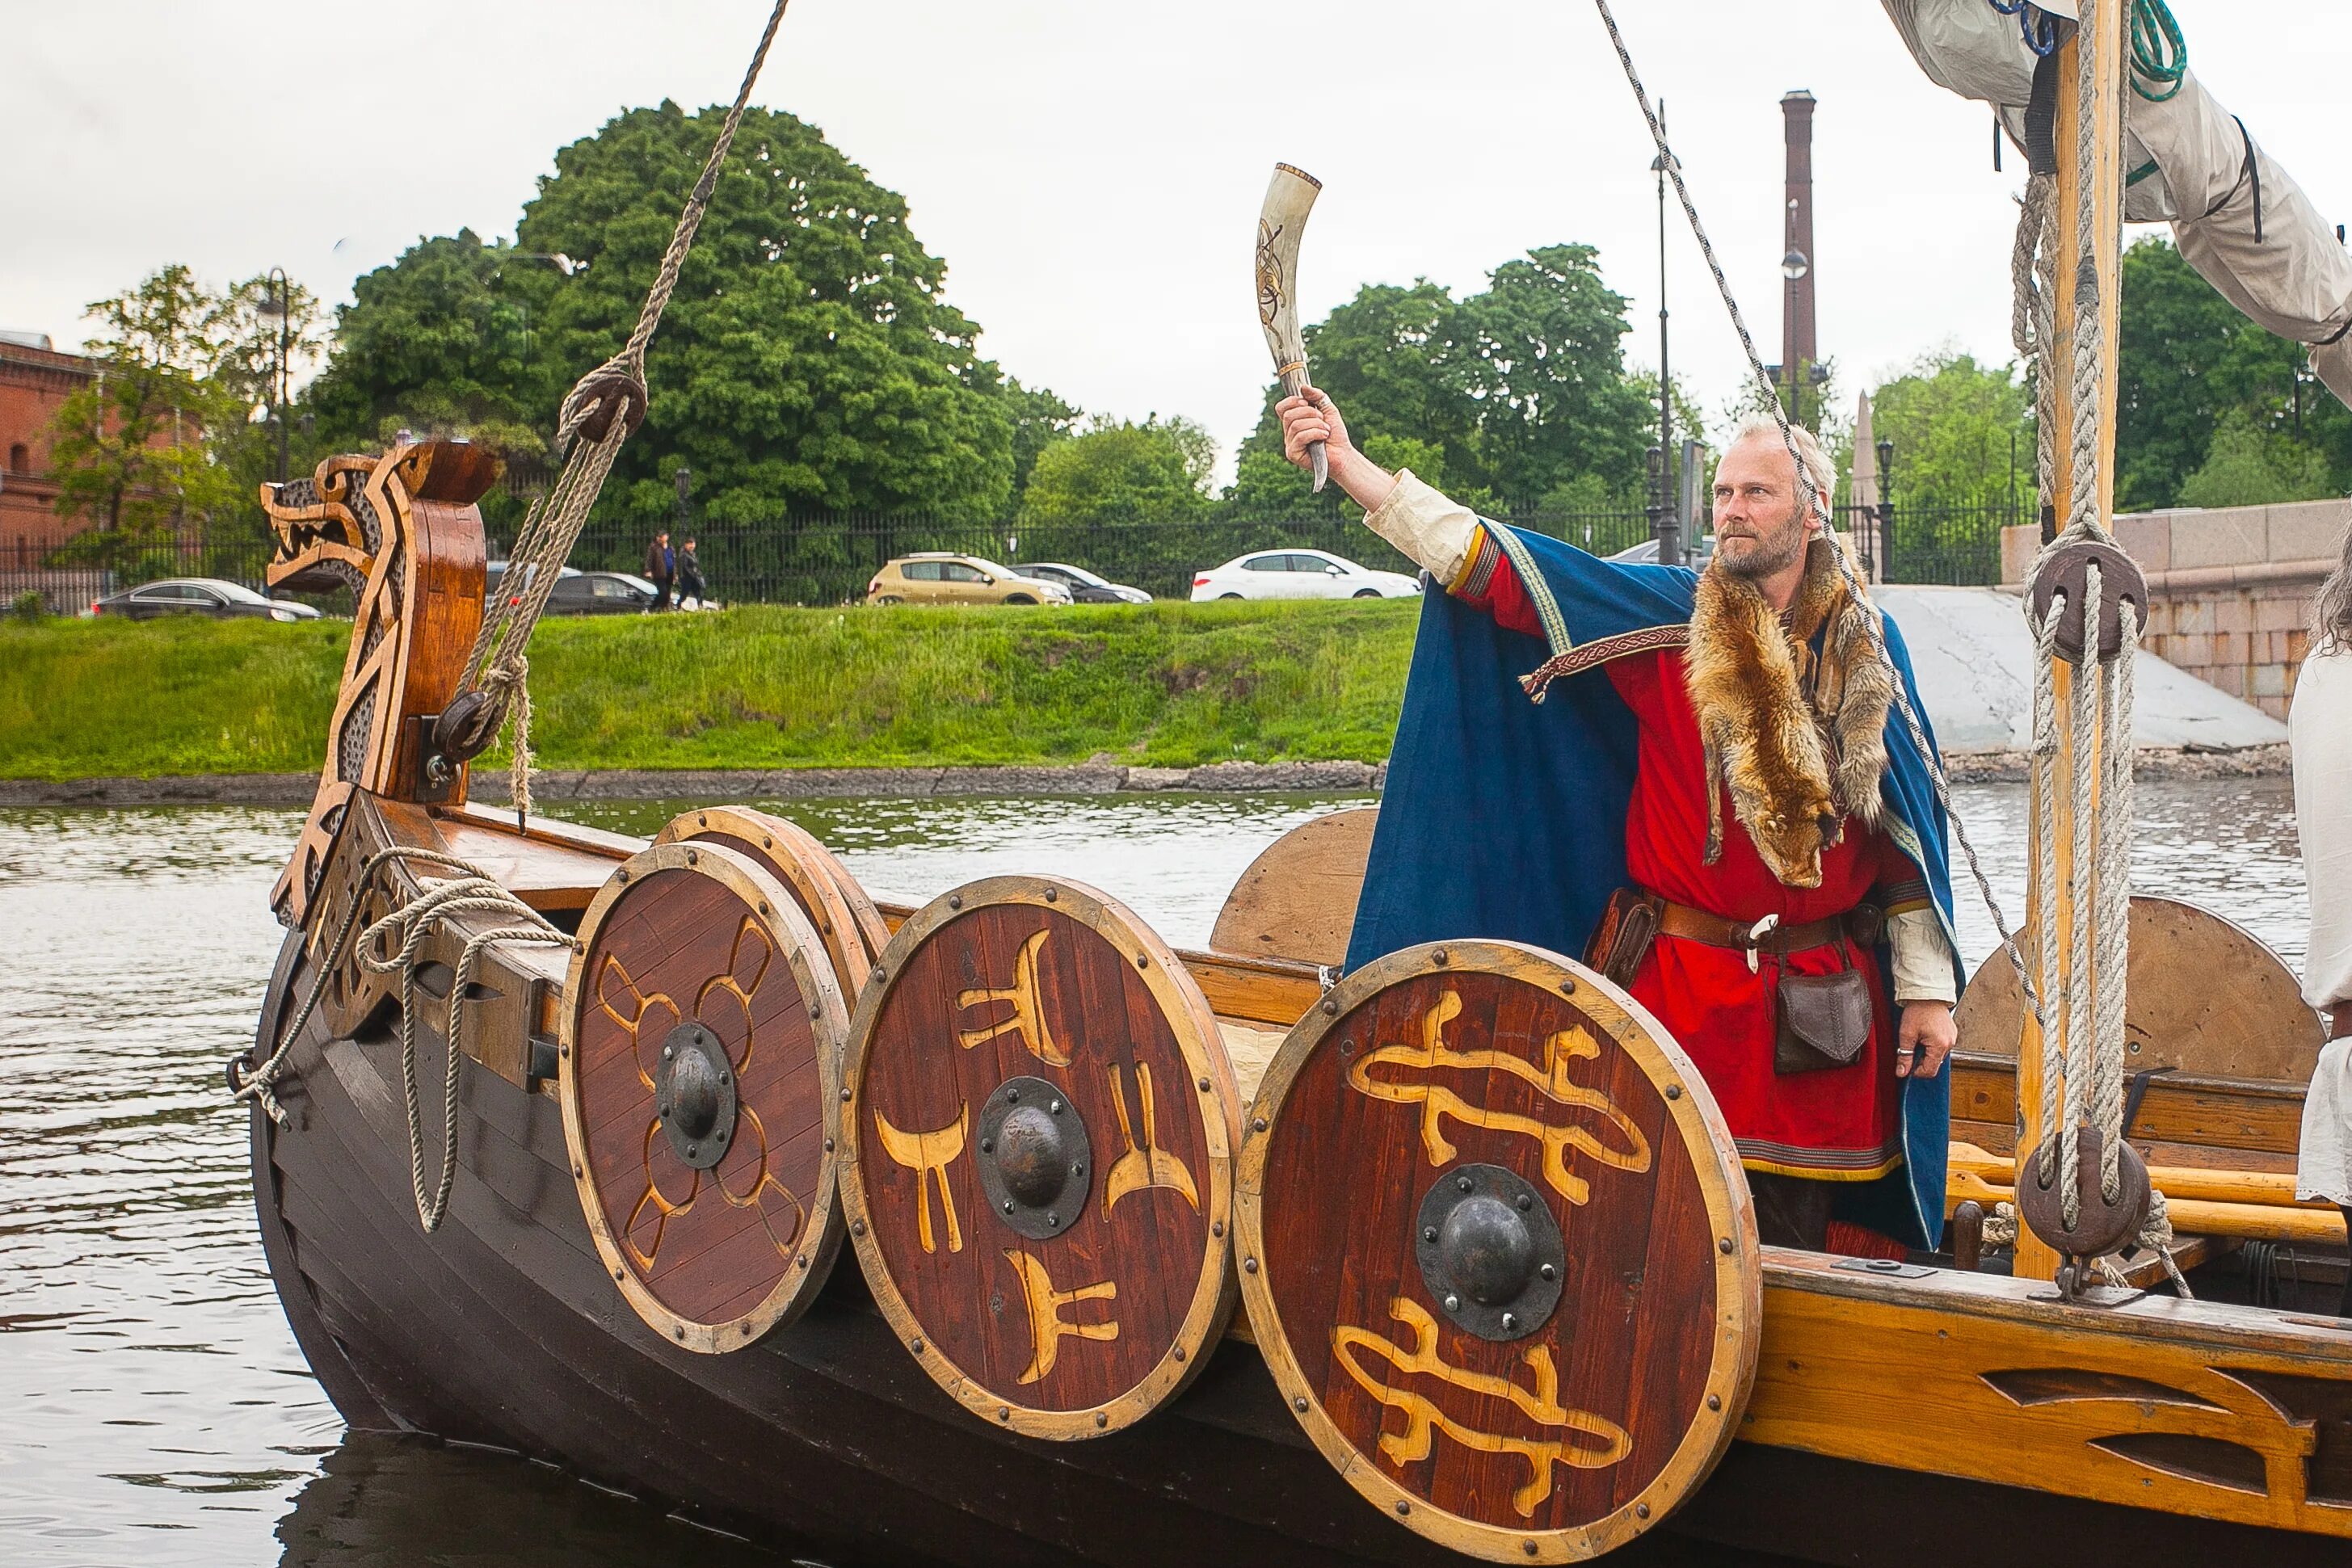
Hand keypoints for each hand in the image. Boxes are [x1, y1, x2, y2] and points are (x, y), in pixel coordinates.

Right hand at [1275, 388, 1394, 510]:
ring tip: (1326, 430)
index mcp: (1294, 422)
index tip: (1307, 402)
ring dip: (1316, 424)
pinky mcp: (1293, 454)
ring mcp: (1289, 444)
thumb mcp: (1328, 410)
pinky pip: (1299, 437)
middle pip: (1289, 415)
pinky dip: (1315, 433)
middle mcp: (1288, 433)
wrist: (1343, 454)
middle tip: (1322, 420)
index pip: (1281, 408)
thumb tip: (1303, 387)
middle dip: (1309, 413)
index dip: (1292, 401)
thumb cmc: (1335, 434)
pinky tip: (1324, 437)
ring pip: (1295, 425)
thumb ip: (1317, 396)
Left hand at [1896, 1001, 1955, 1078]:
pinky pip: (1941, 1046)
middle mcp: (1950, 1044)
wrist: (1928, 994)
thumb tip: (1902, 1072)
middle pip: (1934, 1064)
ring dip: (1925, 1052)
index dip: (1915, 1071)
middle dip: (1920, 1060)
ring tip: (1917, 1038)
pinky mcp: (1951, 1033)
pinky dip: (1931, 1045)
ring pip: (1937, 1055)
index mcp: (1940, 1045)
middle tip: (1910, 1047)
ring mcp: (1952, 1038)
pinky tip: (1924, 1035)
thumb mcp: (1906, 1034)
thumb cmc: (1918, 1010)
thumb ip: (1904, 1055)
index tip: (1906, 1063)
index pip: (1930, 1071)